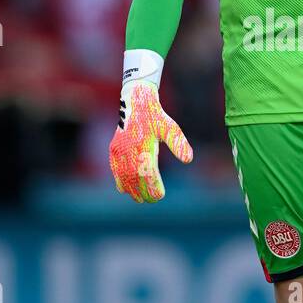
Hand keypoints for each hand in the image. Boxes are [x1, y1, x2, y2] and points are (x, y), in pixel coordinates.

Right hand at [109, 80, 192, 202]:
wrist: (137, 101)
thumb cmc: (156, 116)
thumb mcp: (170, 128)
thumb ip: (178, 143)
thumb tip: (188, 160)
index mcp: (142, 145)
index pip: (147, 173)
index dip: (152, 187)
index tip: (160, 196)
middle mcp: (128, 149)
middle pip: (134, 178)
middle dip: (143, 192)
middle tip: (153, 200)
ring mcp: (118, 150)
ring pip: (122, 176)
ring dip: (131, 189)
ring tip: (140, 199)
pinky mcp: (113, 148)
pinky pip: (115, 169)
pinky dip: (120, 181)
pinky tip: (125, 190)